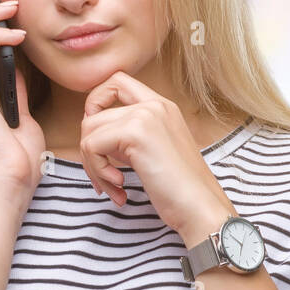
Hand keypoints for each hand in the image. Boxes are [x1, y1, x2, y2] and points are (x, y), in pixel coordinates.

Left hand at [78, 71, 234, 242]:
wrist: (200, 207)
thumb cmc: (181, 190)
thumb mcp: (155, 152)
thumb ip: (129, 137)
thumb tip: (92, 137)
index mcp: (163, 106)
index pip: (116, 82)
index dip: (96, 104)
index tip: (100, 139)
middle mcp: (154, 105)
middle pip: (94, 112)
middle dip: (89, 149)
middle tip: (104, 176)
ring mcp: (145, 116)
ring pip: (88, 131)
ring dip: (93, 166)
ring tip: (114, 188)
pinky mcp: (135, 133)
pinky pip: (91, 146)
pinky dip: (98, 171)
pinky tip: (120, 188)